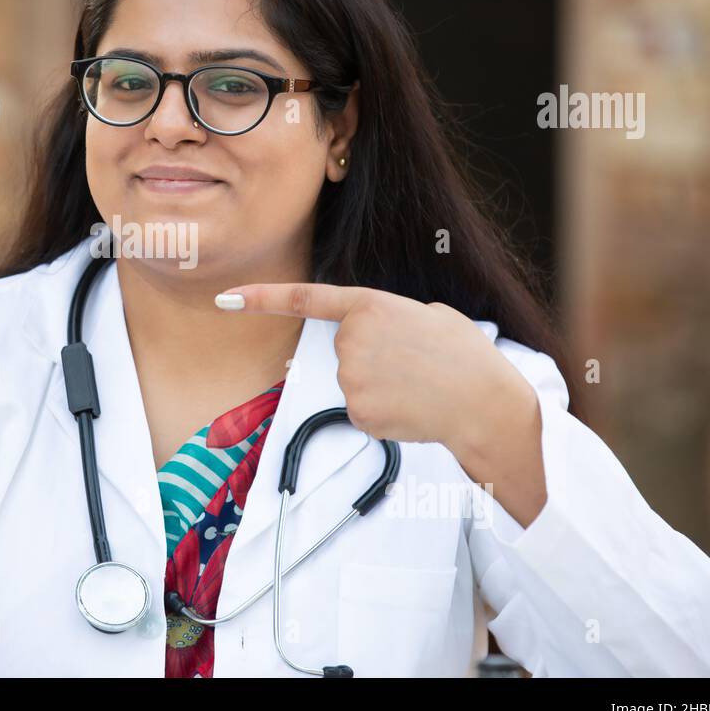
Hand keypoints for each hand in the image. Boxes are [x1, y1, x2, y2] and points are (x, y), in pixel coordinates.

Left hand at [214, 282, 538, 459]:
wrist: (484, 401)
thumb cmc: (465, 356)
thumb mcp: (430, 315)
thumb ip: (392, 317)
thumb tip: (383, 335)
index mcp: (369, 305)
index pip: (304, 298)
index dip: (260, 297)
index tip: (226, 298)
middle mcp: (351, 339)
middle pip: (344, 351)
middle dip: (371, 358)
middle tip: (413, 363)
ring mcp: (350, 377)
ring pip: (353, 383)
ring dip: (380, 386)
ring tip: (418, 384)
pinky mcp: (356, 411)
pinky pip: (361, 411)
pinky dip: (384, 412)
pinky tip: (411, 407)